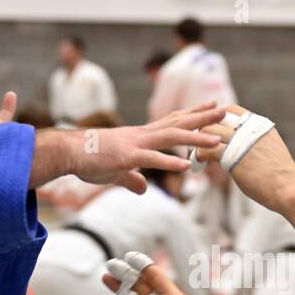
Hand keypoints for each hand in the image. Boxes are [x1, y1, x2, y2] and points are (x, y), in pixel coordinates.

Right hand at [63, 103, 226, 193]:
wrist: (68, 153)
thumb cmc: (89, 159)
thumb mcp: (117, 172)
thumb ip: (133, 179)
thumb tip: (143, 189)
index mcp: (141, 136)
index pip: (172, 121)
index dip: (193, 114)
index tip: (212, 106)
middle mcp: (142, 135)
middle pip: (178, 123)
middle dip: (203, 117)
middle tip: (227, 110)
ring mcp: (135, 144)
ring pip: (171, 139)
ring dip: (195, 139)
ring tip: (217, 140)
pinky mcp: (126, 157)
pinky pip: (151, 160)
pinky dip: (169, 163)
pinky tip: (186, 168)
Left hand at [195, 103, 294, 247]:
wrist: (288, 188)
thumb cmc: (281, 177)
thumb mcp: (270, 152)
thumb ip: (255, 145)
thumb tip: (245, 152)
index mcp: (259, 125)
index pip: (232, 110)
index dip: (218, 117)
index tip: (211, 129)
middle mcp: (248, 128)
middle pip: (217, 119)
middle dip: (204, 129)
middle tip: (197, 142)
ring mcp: (239, 140)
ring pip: (208, 131)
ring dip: (198, 141)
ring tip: (196, 154)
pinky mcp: (231, 155)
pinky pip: (206, 149)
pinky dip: (199, 155)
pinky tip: (198, 164)